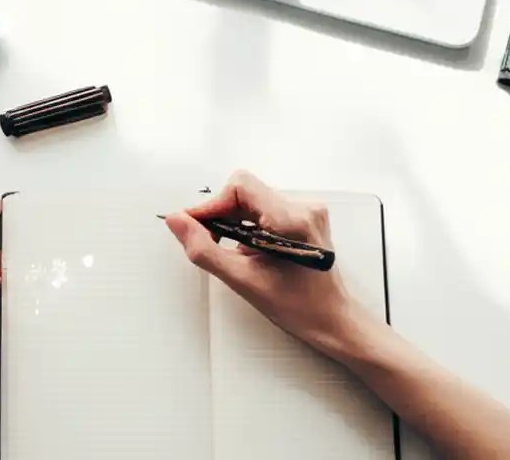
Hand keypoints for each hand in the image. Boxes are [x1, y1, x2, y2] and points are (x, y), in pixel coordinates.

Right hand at [163, 171, 377, 358]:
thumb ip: (204, 249)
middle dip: (221, 215)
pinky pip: (264, 209)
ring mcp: (307, 210)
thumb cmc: (298, 307)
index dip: (211, 206)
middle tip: (211, 244)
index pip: (240, 187)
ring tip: (235, 252)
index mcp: (292, 220)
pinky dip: (248, 225)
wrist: (333, 320)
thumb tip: (176, 221)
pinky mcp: (304, 217)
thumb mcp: (243, 281)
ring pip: (252, 200)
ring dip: (234, 222)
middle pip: (244, 192)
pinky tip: (250, 250)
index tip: (193, 227)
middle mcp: (303, 207)